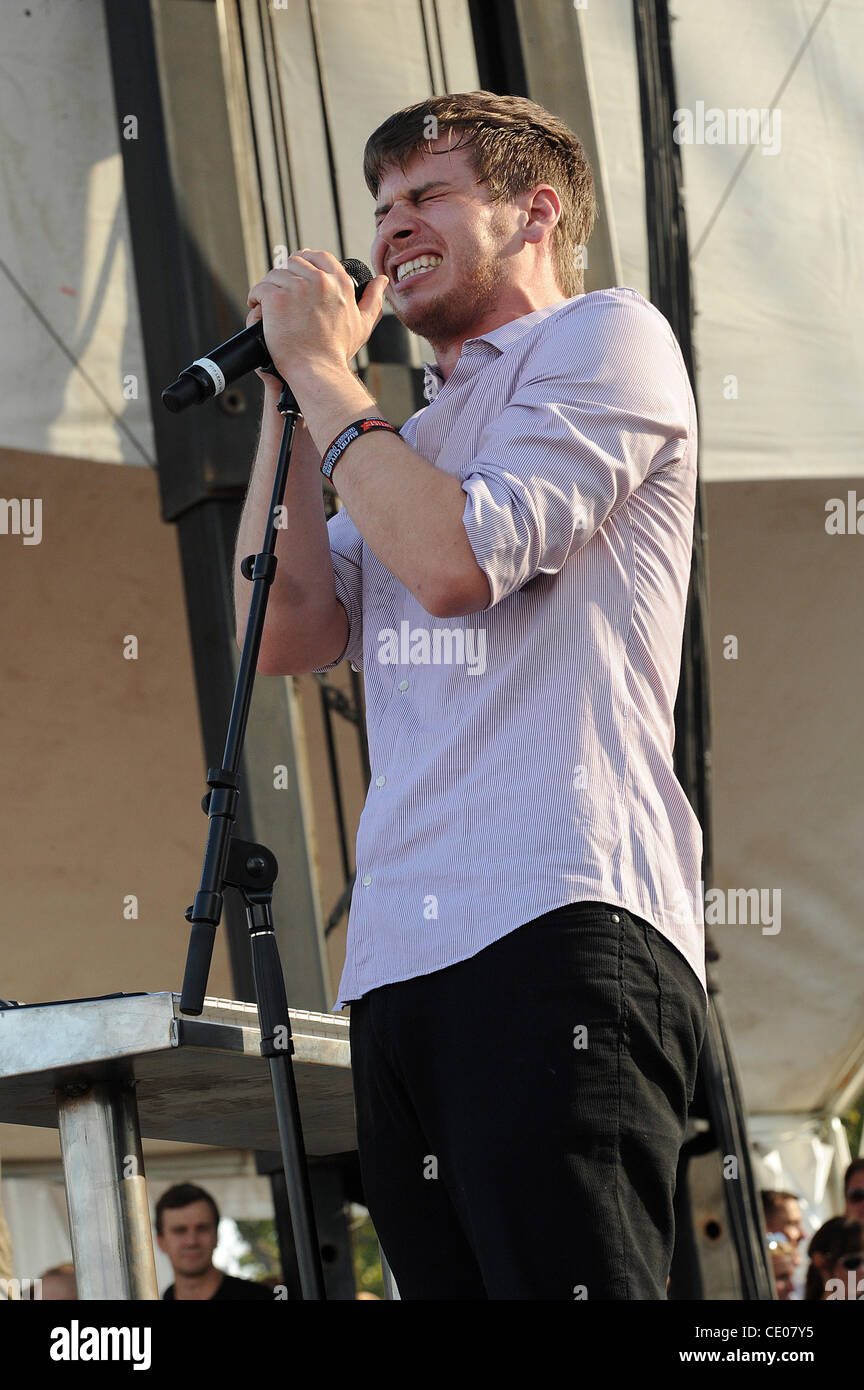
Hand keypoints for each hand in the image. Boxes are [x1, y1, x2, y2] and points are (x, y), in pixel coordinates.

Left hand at [246, 250, 388, 380]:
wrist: (317, 370)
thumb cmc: (336, 351)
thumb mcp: (362, 323)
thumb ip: (373, 299)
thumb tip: (382, 281)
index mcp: (339, 282)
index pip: (318, 256)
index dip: (304, 263)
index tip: (296, 275)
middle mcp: (320, 280)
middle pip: (293, 263)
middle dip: (285, 276)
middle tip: (281, 294)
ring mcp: (297, 288)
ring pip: (275, 274)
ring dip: (269, 287)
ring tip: (268, 305)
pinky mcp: (277, 298)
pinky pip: (260, 288)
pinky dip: (256, 297)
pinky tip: (258, 307)